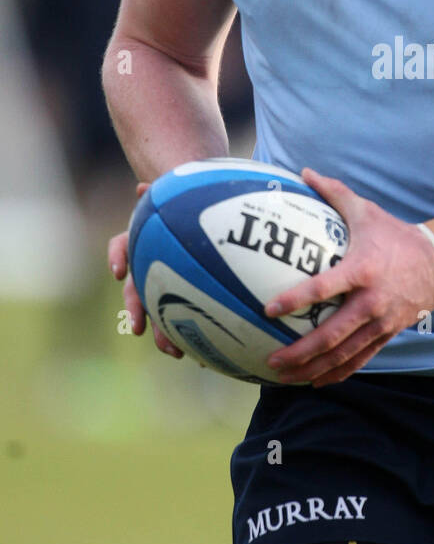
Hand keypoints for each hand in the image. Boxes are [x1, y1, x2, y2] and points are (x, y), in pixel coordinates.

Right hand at [108, 181, 183, 358]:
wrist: (196, 217)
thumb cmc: (187, 207)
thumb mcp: (178, 198)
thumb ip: (163, 196)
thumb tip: (143, 186)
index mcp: (143, 241)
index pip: (121, 246)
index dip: (118, 257)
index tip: (119, 272)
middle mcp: (147, 264)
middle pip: (136, 290)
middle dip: (138, 311)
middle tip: (137, 329)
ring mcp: (162, 283)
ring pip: (158, 312)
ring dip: (162, 333)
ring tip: (174, 351)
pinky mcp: (181, 297)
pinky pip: (183, 320)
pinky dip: (192, 337)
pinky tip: (206, 356)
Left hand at [263, 168, 433, 386]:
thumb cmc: (396, 235)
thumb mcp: (367, 211)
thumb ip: (334, 193)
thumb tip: (304, 171)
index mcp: (362, 270)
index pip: (324, 288)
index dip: (296, 300)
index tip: (269, 309)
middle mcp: (370, 301)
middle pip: (331, 335)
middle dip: (299, 351)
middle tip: (271, 359)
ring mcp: (380, 322)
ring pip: (343, 354)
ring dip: (312, 368)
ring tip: (284, 377)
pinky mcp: (387, 335)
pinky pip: (360, 359)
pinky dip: (337, 373)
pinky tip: (315, 380)